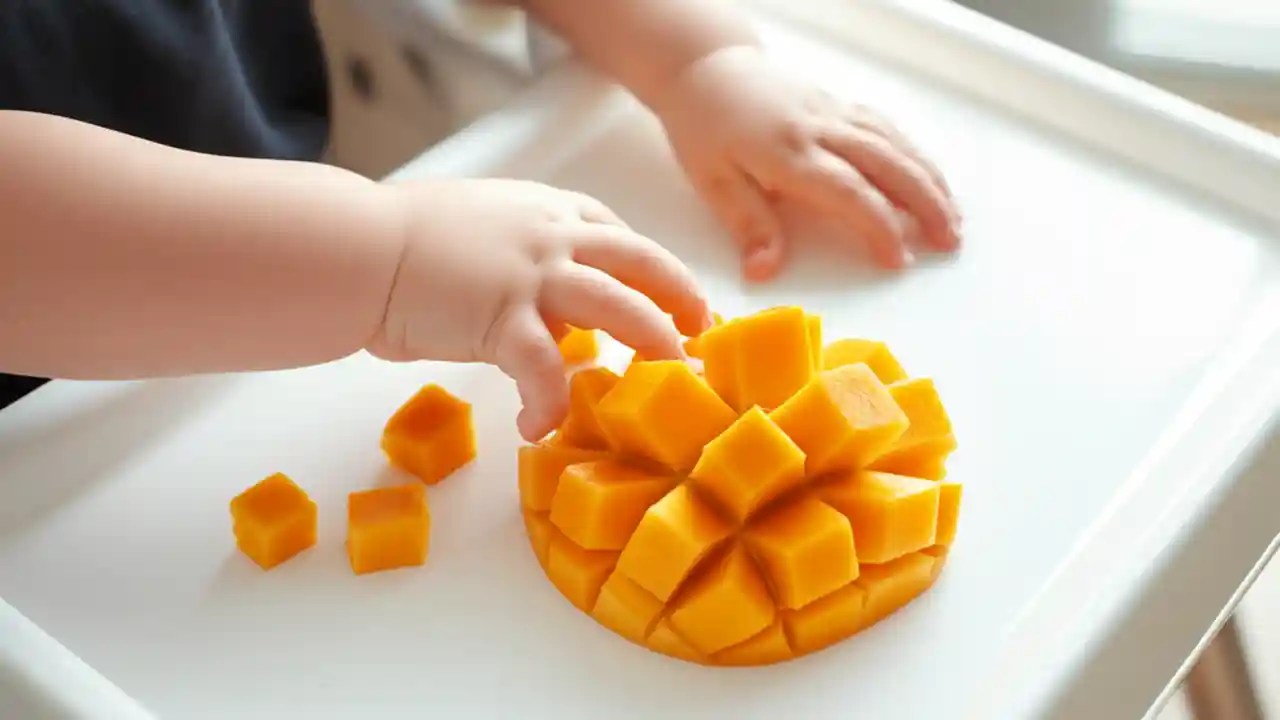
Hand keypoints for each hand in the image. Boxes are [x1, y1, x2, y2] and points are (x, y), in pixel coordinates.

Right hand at [367, 178, 710, 440]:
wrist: (357, 249)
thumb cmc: (404, 238)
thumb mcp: (481, 224)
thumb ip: (524, 251)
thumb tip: (547, 297)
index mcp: (549, 212)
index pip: (623, 238)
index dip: (660, 272)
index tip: (681, 301)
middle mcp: (553, 237)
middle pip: (645, 266)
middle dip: (684, 303)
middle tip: (702, 342)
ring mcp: (533, 276)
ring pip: (623, 310)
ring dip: (655, 350)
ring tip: (668, 388)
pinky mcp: (503, 319)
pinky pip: (545, 369)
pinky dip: (548, 404)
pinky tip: (538, 430)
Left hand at [655, 46, 960, 280]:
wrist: (708, 68)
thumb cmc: (705, 128)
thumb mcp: (713, 182)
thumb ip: (747, 224)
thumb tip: (765, 271)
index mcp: (788, 153)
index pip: (847, 192)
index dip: (879, 226)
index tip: (899, 259)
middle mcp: (820, 129)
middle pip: (887, 165)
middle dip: (924, 204)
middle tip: (949, 242)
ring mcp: (835, 112)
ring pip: (896, 144)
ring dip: (930, 180)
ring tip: (952, 218)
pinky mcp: (840, 104)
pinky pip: (887, 128)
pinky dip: (916, 154)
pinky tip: (929, 178)